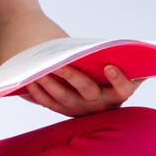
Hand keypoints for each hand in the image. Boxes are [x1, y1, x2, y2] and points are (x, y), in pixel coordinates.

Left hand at [15, 64, 142, 117]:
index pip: (124, 89)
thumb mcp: (116, 62)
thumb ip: (117, 56)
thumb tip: (117, 45)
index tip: (109, 67)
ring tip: (39, 70)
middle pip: (87, 91)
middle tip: (57, 64)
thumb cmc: (107, 64)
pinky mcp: (65, 110)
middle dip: (71, 76)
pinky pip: (50, 103)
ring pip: (65, 98)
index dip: (119, 80)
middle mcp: (102, 104)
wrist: (93, 81)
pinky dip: (39, 92)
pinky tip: (31, 80)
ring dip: (50, 84)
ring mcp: (82, 109)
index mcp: (120, 92)